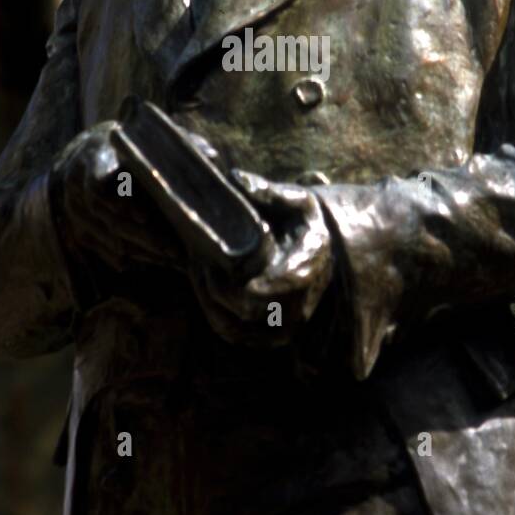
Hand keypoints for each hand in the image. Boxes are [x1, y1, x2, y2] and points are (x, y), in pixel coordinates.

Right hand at [49, 122, 185, 273]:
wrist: (88, 156)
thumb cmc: (128, 146)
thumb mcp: (146, 139)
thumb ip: (175, 143)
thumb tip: (209, 154)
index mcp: (93, 156)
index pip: (96, 183)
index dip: (119, 202)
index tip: (144, 216)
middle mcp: (76, 184)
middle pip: (106, 218)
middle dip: (141, 236)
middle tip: (173, 250)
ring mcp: (73, 208)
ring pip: (105, 237)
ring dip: (139, 251)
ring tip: (171, 259)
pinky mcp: (77, 227)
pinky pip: (101, 248)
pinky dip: (127, 257)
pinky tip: (153, 262)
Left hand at [190, 171, 333, 345]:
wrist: (316, 252)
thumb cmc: (301, 222)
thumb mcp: (297, 199)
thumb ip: (270, 191)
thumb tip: (237, 179)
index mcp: (308, 267)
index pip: (274, 286)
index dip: (240, 281)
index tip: (214, 261)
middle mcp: (300, 305)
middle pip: (247, 309)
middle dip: (216, 285)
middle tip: (198, 258)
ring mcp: (285, 325)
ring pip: (236, 327)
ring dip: (209, 300)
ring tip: (199, 269)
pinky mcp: (270, 335)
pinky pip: (234, 334)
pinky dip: (212, 313)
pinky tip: (203, 285)